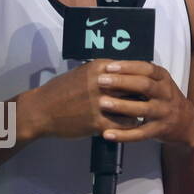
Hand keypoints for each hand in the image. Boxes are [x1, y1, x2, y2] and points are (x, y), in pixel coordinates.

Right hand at [17, 58, 145, 140]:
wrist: (39, 110)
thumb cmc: (61, 90)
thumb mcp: (82, 73)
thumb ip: (104, 71)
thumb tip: (126, 70)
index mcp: (99, 68)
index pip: (132, 69)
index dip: (144, 76)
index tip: (152, 81)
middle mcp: (101, 83)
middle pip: (135, 86)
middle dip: (146, 93)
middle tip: (155, 98)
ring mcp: (98, 103)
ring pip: (132, 106)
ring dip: (141, 110)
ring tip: (147, 112)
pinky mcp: (95, 122)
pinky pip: (122, 124)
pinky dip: (131, 125)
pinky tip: (134, 125)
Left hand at [93, 60, 193, 148]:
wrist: (185, 121)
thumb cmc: (163, 99)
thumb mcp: (159, 82)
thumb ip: (140, 76)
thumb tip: (109, 68)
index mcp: (164, 79)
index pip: (148, 69)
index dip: (128, 67)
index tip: (109, 67)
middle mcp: (166, 94)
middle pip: (145, 85)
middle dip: (122, 82)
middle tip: (101, 81)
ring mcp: (163, 113)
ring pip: (143, 109)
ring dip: (121, 105)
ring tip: (102, 102)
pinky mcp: (159, 130)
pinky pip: (140, 134)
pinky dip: (123, 135)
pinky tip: (107, 134)